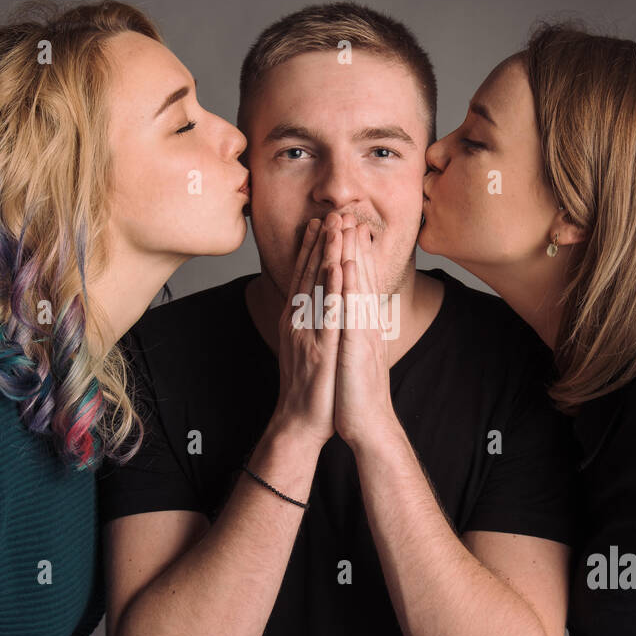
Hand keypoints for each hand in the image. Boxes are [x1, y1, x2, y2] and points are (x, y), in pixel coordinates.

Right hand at [270, 211, 343, 447]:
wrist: (302, 422)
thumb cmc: (311, 386)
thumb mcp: (308, 347)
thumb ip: (311, 322)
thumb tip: (317, 302)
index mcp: (298, 320)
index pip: (305, 278)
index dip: (313, 249)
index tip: (320, 223)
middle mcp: (299, 322)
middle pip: (309, 276)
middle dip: (320, 243)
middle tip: (329, 213)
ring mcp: (308, 334)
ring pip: (316, 288)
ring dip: (325, 256)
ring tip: (334, 228)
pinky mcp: (320, 349)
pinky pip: (327, 315)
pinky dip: (331, 289)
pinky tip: (337, 269)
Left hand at [334, 214, 396, 449]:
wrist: (367, 423)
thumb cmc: (356, 391)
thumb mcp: (355, 354)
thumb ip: (354, 331)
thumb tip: (352, 314)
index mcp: (364, 324)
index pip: (359, 283)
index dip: (355, 254)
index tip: (349, 227)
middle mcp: (367, 324)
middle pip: (361, 278)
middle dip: (354, 245)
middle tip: (349, 213)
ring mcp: (364, 333)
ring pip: (359, 286)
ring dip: (354, 255)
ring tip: (348, 227)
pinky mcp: (357, 346)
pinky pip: (353, 310)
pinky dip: (350, 285)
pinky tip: (346, 266)